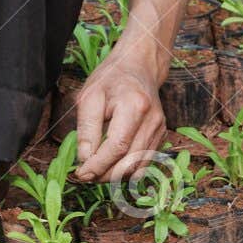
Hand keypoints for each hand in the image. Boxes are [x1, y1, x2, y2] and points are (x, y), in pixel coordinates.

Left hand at [73, 53, 166, 182]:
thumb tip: (85, 159)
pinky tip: (110, 168)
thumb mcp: (89, 97)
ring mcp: (160, 129)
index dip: (98, 165)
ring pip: (139, 167)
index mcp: (134, 106)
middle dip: (105, 175)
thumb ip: (87, 129)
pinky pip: (145, 162)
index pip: (117, 147)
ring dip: (115, 176)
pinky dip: (127, 171)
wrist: (138, 66)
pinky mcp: (161, 135)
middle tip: (84, 176)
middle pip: (130, 161)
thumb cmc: (110, 79)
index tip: (81, 173)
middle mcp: (153, 120)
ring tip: (95, 173)